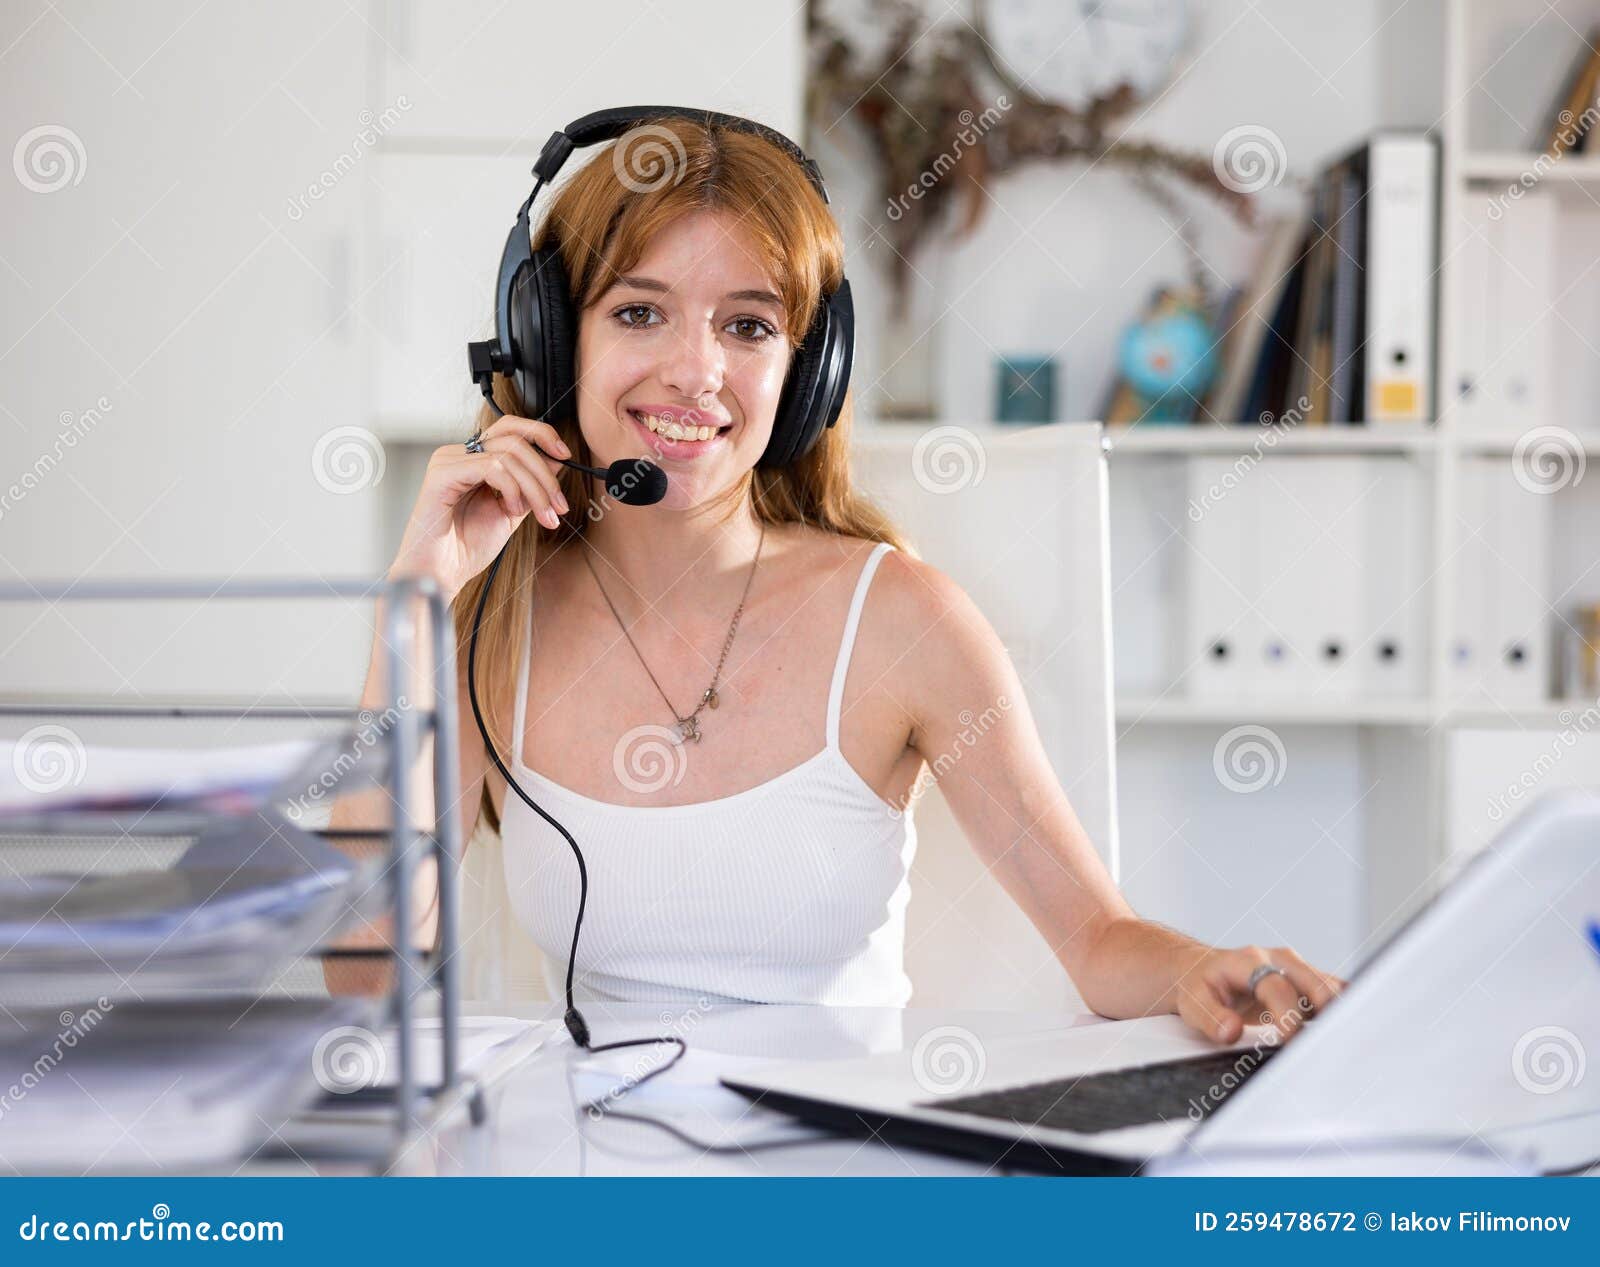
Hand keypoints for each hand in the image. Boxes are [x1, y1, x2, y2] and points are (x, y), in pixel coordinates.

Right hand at [388, 414, 571, 601]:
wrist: (442, 574)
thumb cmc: (467, 548)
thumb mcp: (512, 511)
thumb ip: (530, 486)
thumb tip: (556, 460)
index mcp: (472, 459)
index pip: (510, 428)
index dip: (541, 434)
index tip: (565, 456)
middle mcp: (458, 454)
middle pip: (515, 439)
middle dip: (545, 474)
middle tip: (559, 505)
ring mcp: (448, 461)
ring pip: (508, 453)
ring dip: (535, 487)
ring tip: (538, 515)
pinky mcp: (441, 475)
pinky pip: (491, 467)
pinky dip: (512, 489)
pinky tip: (509, 510)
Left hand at [1172, 943, 1347, 1045]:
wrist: (1203, 969)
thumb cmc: (1199, 986)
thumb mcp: (1191, 1002)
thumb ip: (1211, 1018)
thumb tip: (1231, 1031)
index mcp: (1250, 961)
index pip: (1277, 987)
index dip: (1287, 1015)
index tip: (1290, 1041)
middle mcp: (1279, 959)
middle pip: (1316, 984)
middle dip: (1325, 1016)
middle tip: (1324, 1048)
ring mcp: (1297, 968)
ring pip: (1331, 988)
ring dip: (1339, 1014)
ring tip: (1339, 1044)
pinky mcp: (1307, 981)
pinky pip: (1335, 993)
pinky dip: (1343, 1011)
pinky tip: (1346, 1033)